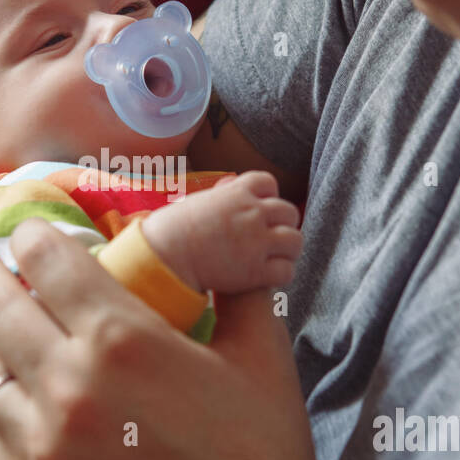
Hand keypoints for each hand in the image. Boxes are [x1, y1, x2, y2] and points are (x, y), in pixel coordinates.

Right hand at [142, 170, 302, 293]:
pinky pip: (286, 270)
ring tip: (276, 258)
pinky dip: (281, 274)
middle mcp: (252, 213)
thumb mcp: (198, 201)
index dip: (268, 196)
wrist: (164, 256)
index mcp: (237, 193)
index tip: (260, 210)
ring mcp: (257, 241)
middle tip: (272, 238)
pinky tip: (269, 277)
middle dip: (283, 224)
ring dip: (288, 250)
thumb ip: (221, 195)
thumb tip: (229, 186)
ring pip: (295, 241)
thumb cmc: (171, 231)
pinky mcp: (256, 271)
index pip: (269, 183)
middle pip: (288, 212)